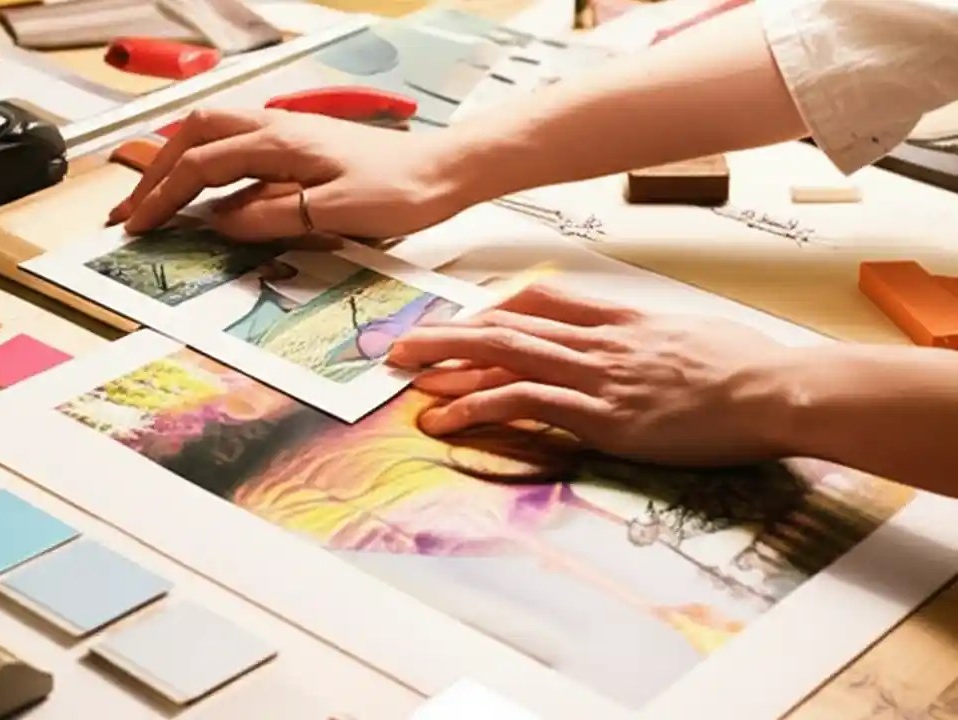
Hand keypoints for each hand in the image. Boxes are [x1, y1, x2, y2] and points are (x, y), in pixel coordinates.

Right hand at [108, 108, 475, 240]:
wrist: (443, 172)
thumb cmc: (400, 190)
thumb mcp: (335, 212)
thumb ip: (274, 215)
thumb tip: (221, 222)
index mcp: (278, 142)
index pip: (199, 166)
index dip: (162, 197)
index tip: (137, 226)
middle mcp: (276, 129)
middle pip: (193, 135)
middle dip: (155, 172)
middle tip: (132, 210)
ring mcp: (287, 134)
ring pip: (213, 135)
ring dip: (178, 165)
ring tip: (156, 199)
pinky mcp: (299, 146)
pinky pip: (238, 149)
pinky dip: (209, 169)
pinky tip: (210, 197)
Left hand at [386, 284, 800, 465]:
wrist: (776, 389)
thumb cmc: (746, 367)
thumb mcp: (690, 333)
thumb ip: (649, 335)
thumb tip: (635, 340)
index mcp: (622, 318)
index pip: (542, 302)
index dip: (494, 311)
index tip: (464, 321)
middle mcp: (599, 341)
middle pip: (507, 326)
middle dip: (449, 334)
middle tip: (402, 342)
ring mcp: (597, 376)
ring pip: (506, 357)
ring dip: (449, 365)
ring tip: (405, 373)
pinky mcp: (601, 416)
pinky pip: (526, 403)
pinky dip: (480, 407)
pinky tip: (447, 415)